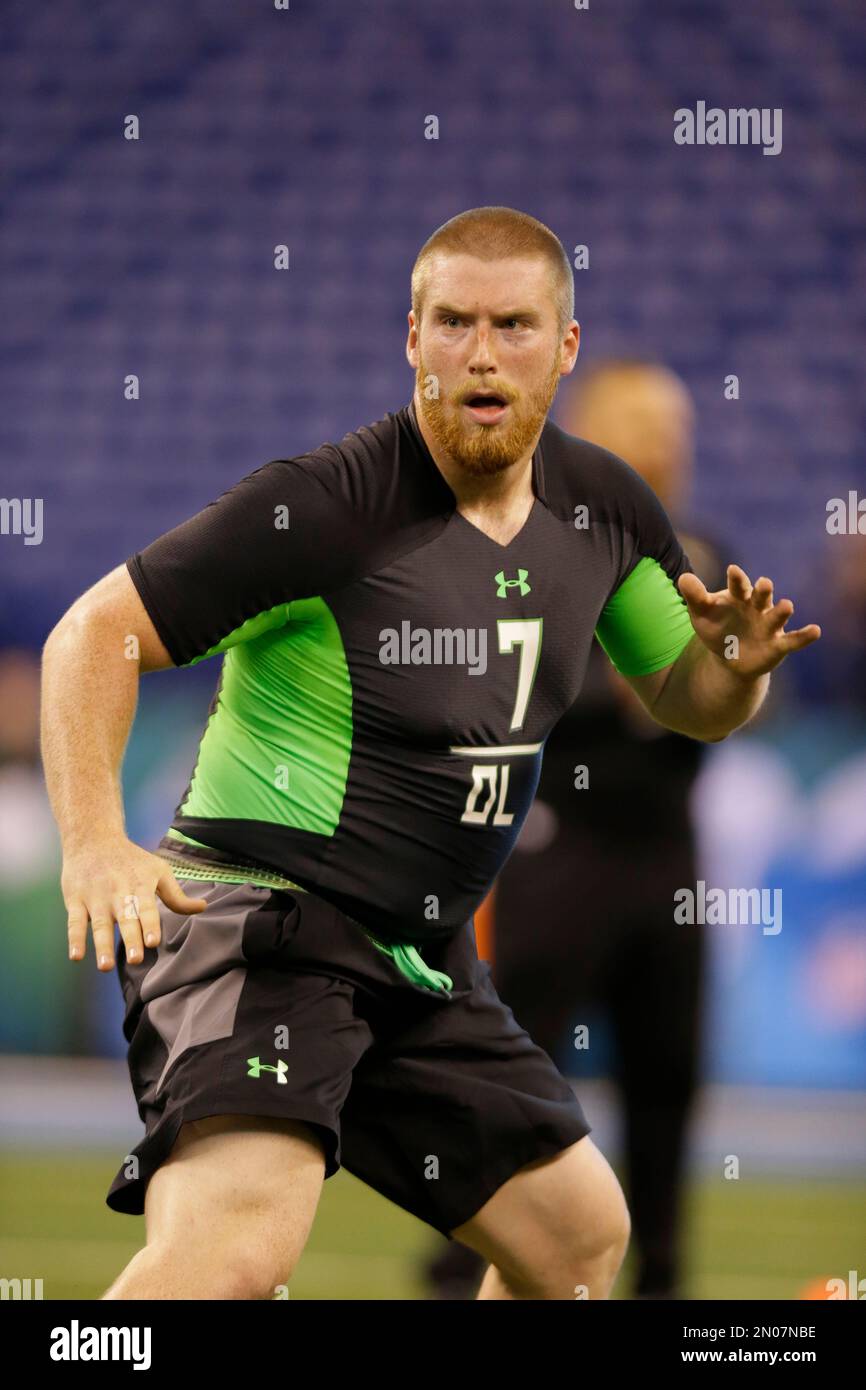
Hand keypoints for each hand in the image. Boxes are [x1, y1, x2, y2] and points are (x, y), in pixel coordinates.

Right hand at [62, 837, 207, 970]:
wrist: (93, 838)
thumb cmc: (131, 860)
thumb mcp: (158, 871)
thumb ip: (176, 895)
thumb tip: (203, 907)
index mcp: (140, 886)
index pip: (146, 907)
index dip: (149, 924)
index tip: (152, 942)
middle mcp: (118, 892)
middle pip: (124, 918)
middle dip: (130, 938)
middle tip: (135, 959)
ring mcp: (95, 897)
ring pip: (99, 923)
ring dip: (101, 945)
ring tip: (105, 966)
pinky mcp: (76, 899)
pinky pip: (74, 921)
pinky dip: (74, 938)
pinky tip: (76, 956)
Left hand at [677, 564, 820, 678]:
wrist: (728, 658)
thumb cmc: (717, 628)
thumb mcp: (702, 614)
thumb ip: (695, 597)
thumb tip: (683, 578)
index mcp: (739, 597)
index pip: (738, 585)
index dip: (736, 579)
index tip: (732, 570)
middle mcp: (758, 607)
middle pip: (761, 596)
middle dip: (763, 590)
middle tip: (764, 583)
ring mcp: (769, 625)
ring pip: (778, 615)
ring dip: (782, 610)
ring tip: (787, 606)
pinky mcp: (778, 645)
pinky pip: (793, 640)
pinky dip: (805, 635)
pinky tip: (815, 630)